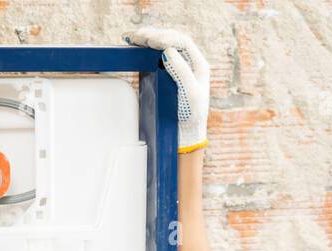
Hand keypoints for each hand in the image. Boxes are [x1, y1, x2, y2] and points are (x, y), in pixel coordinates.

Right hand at [122, 26, 209, 152]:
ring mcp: (178, 66)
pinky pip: (155, 54)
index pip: (182, 41)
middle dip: (153, 35)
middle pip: (170, 39)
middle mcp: (189, 62)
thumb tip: (167, 50)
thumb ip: (181, 71)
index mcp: (199, 64)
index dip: (166, 37)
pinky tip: (134, 44)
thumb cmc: (191, 116)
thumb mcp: (190, 94)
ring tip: (132, 38)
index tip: (151, 41)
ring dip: (147, 39)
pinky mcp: (166, 73)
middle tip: (137, 37)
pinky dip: (144, 48)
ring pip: (162, 45)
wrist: (185, 134)